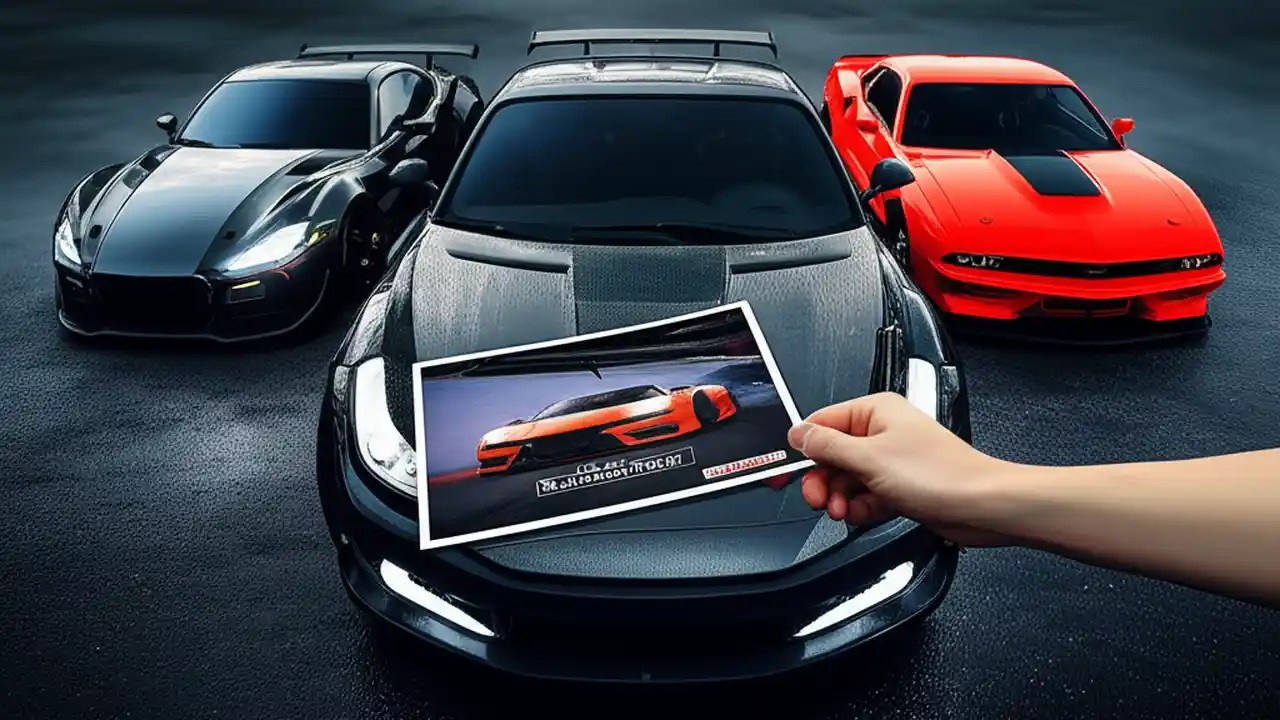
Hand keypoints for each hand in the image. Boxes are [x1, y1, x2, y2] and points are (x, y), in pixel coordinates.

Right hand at [787, 392, 1019, 546]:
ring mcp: (890, 460)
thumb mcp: (869, 459)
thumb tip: (798, 434)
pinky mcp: (899, 486)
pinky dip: (860, 508)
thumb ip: (828, 446)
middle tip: (820, 499)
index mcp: (875, 412)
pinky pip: (865, 495)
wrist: (981, 506)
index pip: (822, 423)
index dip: (804, 450)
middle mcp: (882, 432)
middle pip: (831, 455)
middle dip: (824, 481)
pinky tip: (864, 514)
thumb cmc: (941, 475)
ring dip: (841, 498)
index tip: (788, 473)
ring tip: (845, 511)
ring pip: (847, 479)